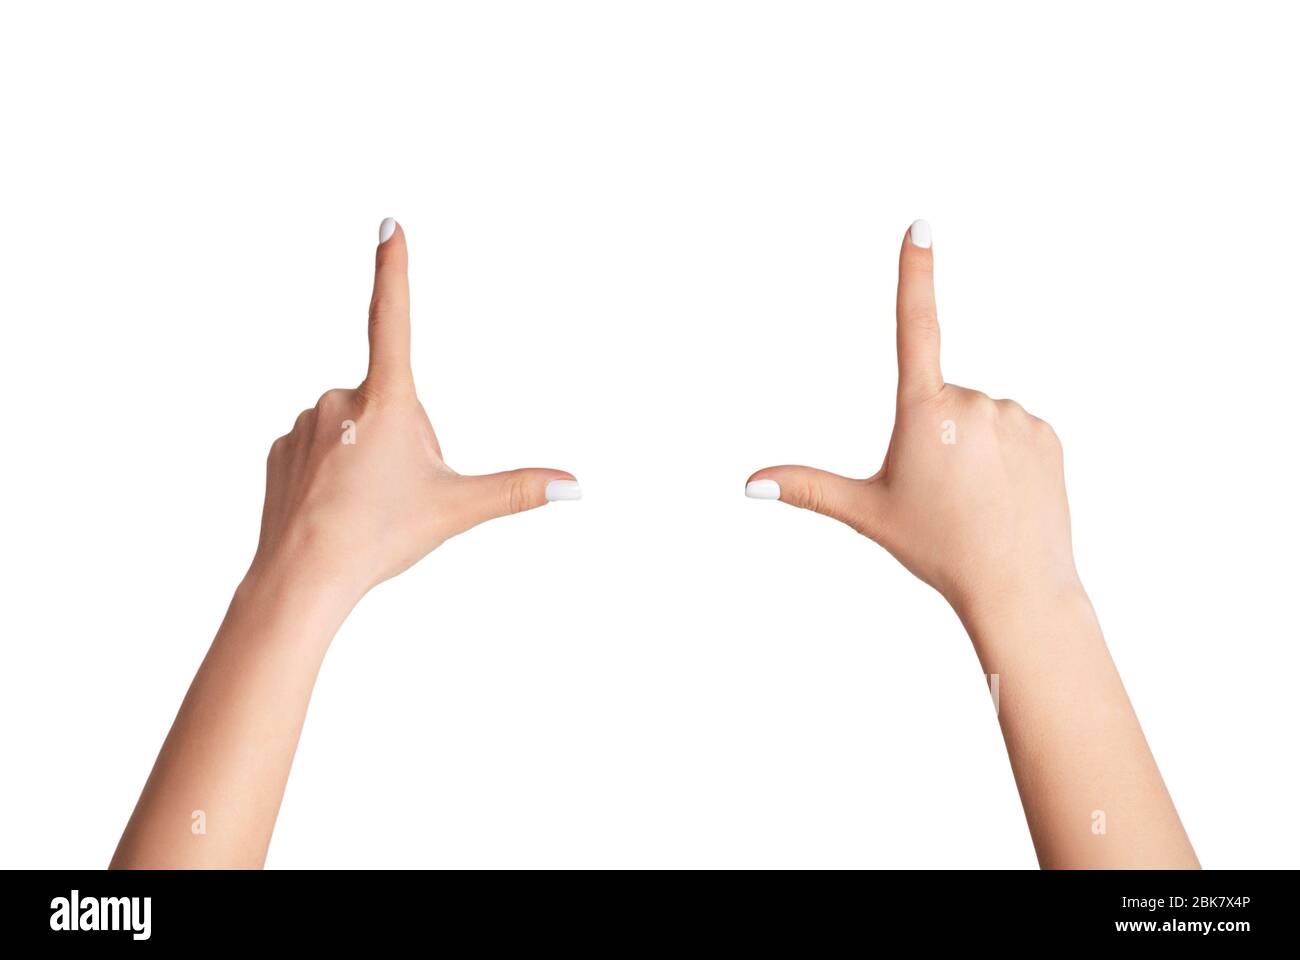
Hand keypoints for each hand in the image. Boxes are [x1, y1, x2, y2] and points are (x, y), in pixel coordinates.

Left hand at [248, 219, 578, 604]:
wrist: (301, 577)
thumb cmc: (380, 537)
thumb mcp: (457, 509)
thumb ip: (517, 490)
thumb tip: (575, 487)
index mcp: (386, 399)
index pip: (392, 317)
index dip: (394, 269)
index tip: (388, 224)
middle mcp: (339, 398)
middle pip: (392, 407)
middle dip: (401, 443)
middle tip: (394, 493)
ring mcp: (304, 422)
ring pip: (354, 430)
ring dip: (366, 459)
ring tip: (361, 506)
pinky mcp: (280, 450)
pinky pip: (321, 449)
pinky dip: (333, 473)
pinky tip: (331, 508)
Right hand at [746, 221, 1078, 618]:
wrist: (1018, 587)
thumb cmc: (936, 548)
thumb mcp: (867, 512)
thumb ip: (806, 488)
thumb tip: (749, 484)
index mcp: (925, 413)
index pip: (916, 328)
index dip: (915, 274)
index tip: (920, 226)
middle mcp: (972, 402)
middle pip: (943, 399)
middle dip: (937, 434)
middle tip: (944, 492)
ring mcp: (1015, 415)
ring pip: (979, 416)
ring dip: (971, 446)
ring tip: (978, 498)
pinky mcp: (1047, 432)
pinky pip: (1013, 430)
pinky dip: (1006, 455)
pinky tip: (1006, 494)